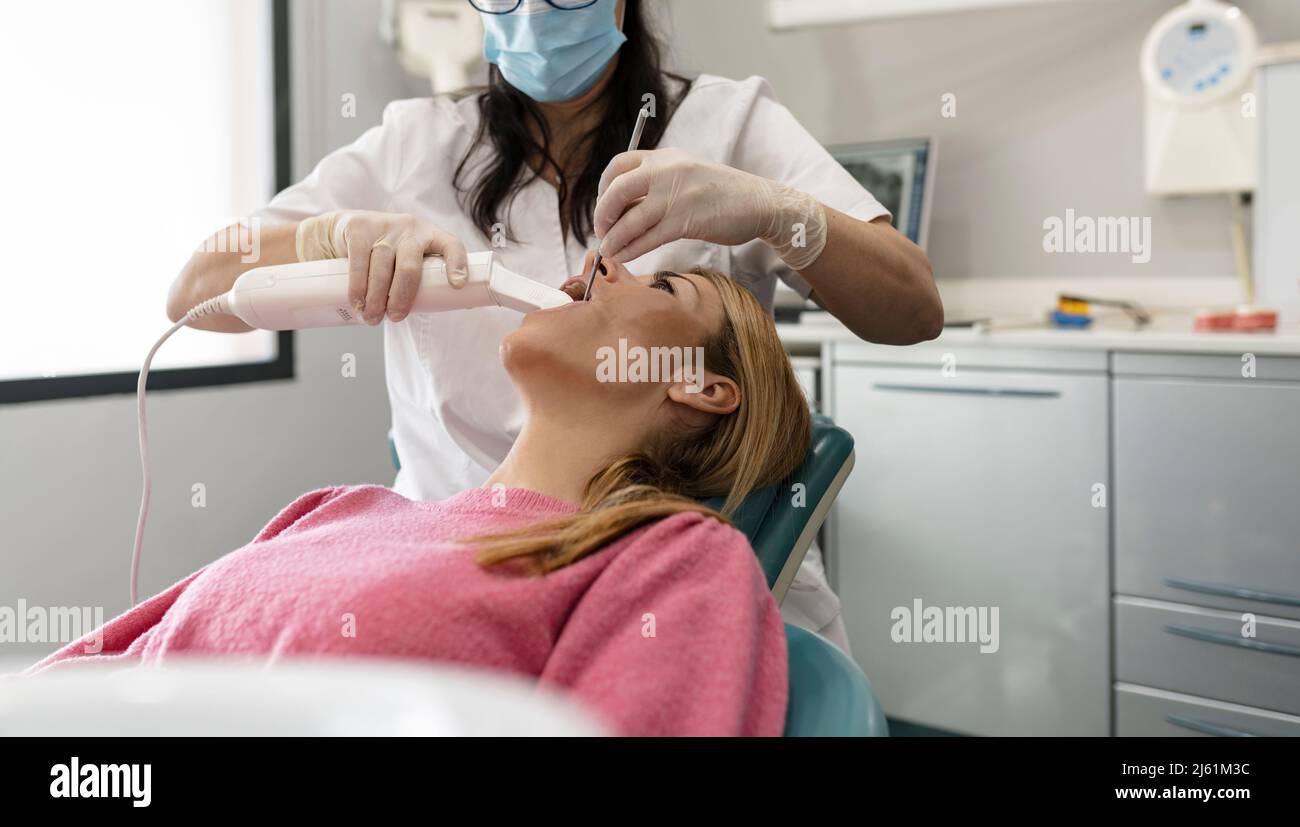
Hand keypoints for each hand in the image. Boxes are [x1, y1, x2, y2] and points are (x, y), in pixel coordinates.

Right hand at [296, 210, 467, 323]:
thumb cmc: (387, 254)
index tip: (458, 286)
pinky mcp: (359, 227)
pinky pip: (359, 261)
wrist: (347, 226)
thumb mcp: (408, 258)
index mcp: (431, 236)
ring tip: (372, 317)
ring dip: (376, 298)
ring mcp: (384, 226)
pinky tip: (357, 301)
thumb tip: (439, 307)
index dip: (457, 264)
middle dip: (402, 296)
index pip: (451, 245)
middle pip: (410, 265)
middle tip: (395, 317)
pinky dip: (357, 286)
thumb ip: (421, 277)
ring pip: (382, 266)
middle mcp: (410, 228)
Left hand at [593, 148, 827, 269]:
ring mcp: (675, 195)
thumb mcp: (686, 172)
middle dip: (603, 214)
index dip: (604, 186)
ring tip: (608, 251)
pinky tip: (625, 256)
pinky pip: (648, 238)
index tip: (605, 205)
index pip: (619, 164)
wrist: (758, 203)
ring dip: (614, 239)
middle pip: (616, 190)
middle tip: (602, 230)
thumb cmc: (721, 192)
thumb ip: (658, 179)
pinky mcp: (685, 221)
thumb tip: (623, 201)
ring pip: (630, 220)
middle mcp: (667, 171)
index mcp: (665, 157)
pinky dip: (631, 249)